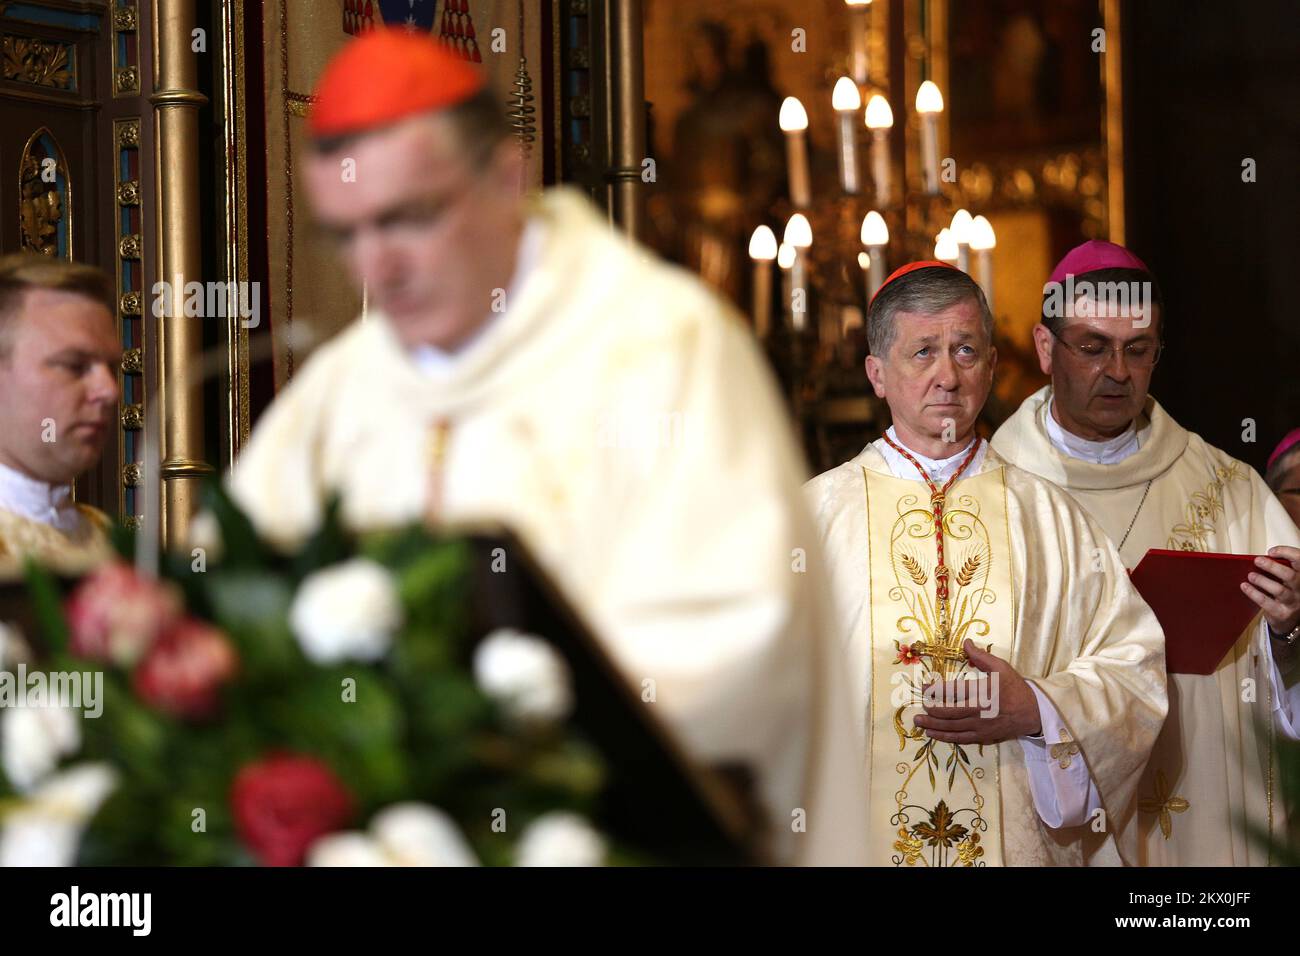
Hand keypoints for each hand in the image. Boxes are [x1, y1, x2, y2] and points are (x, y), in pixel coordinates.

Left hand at [912, 639, 1041, 744]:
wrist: (1033, 712)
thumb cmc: (1015, 688)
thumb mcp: (1001, 667)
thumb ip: (980, 656)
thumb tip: (965, 643)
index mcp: (983, 691)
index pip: (954, 690)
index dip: (936, 689)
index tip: (925, 685)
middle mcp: (980, 710)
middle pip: (949, 711)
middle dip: (931, 708)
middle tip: (921, 704)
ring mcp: (981, 726)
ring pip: (952, 727)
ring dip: (933, 725)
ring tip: (918, 721)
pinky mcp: (982, 737)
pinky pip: (960, 738)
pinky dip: (945, 737)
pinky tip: (933, 734)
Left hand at [1241, 546, 1299, 635]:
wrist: (1290, 618)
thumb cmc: (1286, 592)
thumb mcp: (1288, 578)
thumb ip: (1280, 567)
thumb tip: (1260, 558)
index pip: (1299, 559)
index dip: (1286, 552)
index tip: (1270, 552)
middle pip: (1290, 575)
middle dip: (1272, 566)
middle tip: (1257, 561)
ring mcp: (1294, 602)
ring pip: (1279, 590)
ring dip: (1262, 581)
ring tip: (1250, 575)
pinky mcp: (1282, 613)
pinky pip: (1266, 602)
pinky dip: (1253, 593)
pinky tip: (1245, 586)